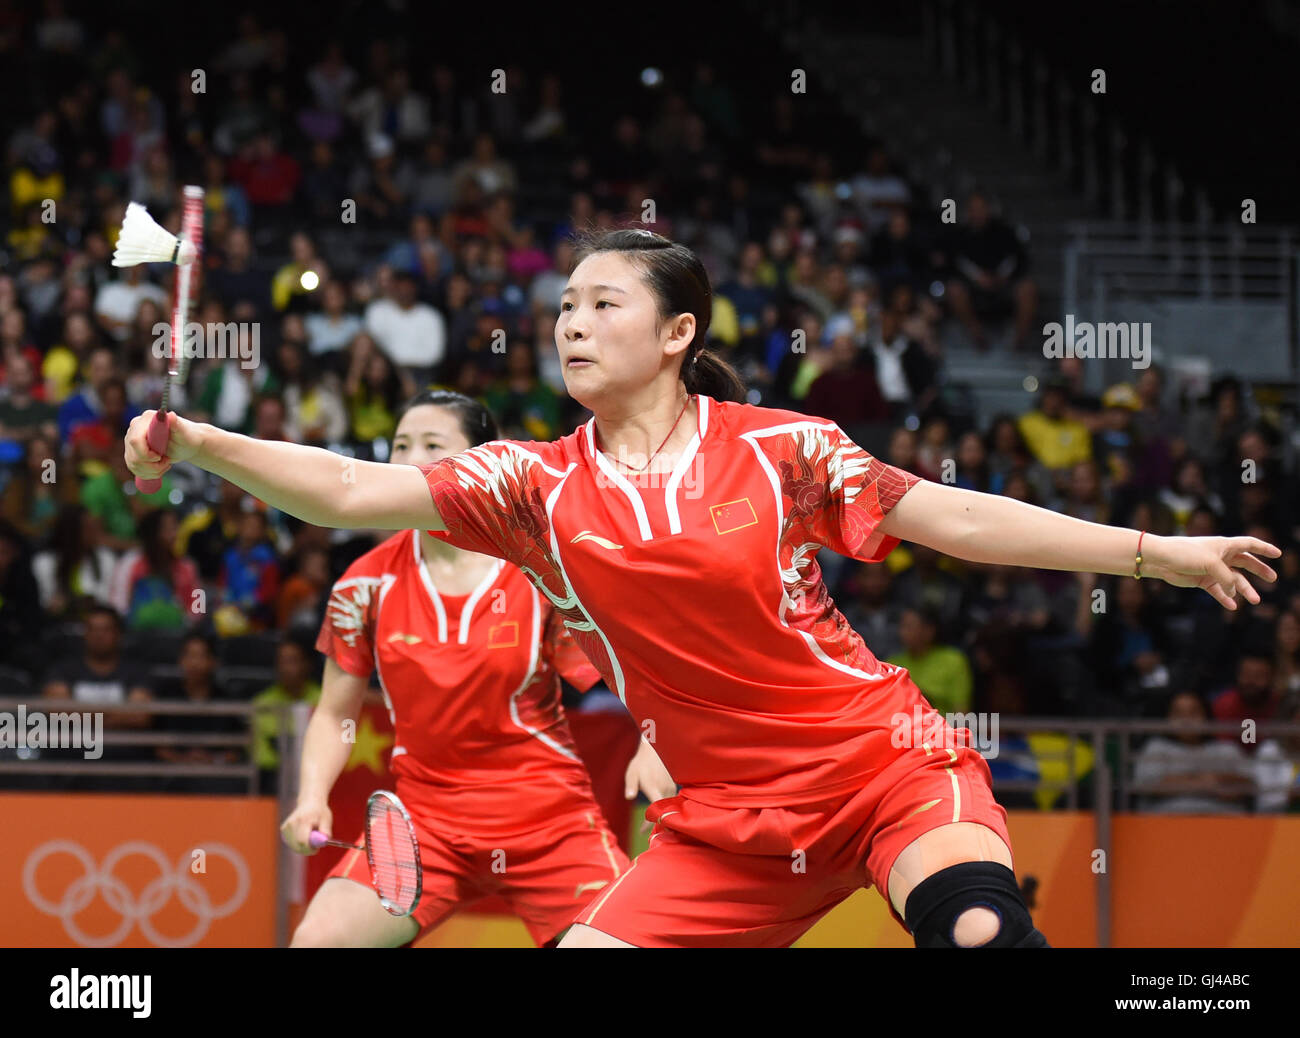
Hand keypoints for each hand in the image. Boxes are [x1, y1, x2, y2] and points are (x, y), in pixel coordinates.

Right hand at [124, 410, 204, 481]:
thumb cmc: (186, 436)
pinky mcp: (132, 451)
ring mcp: (131, 440)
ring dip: (152, 470)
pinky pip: (133, 467)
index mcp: (145, 420)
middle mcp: (134, 429)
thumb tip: (171, 415)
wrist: (185, 444)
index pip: (135, 441)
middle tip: (167, 462)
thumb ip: (176, 424)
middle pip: (133, 456)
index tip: (161, 456)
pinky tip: (159, 468)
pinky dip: (147, 473)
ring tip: (165, 464)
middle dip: (152, 465)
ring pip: (133, 464)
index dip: (147, 454)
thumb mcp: (182, 432)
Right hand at [281, 799, 332, 854]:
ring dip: (303, 846)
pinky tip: (302, 833)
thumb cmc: (320, 812)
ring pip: (294, 845)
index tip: (316, 849)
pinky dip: (297, 843)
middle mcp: (293, 823)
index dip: (309, 849)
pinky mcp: (283, 829)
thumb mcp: (327, 820)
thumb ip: (326, 832)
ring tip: (309, 835)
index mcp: (304, 820)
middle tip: (315, 846)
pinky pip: (291, 843)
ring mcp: (286, 826)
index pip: (303, 841)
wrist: (309, 802)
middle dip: (307, 849)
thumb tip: (324, 842)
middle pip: (297, 845)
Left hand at [625, 739, 676, 834]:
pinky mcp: (674, 787)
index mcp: (653, 788)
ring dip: (661, 817)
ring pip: (668, 808)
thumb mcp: (632, 773)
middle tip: (648, 834)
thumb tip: (629, 797)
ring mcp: (671, 788)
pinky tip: (657, 813)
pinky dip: (664, 809)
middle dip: (657, 824)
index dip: (650, 823)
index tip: (643, 831)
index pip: (656, 809)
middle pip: (663, 812)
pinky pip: (670, 802)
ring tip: (651, 827)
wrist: (654, 750)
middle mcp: (664, 789)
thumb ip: (631, 785)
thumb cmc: (641, 763)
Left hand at [1144, 534, 1280, 609]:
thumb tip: (1234, 590)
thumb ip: (1226, 577)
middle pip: (1245, 563)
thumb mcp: (1211, 564)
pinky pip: (1218, 590)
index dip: (1264, 548)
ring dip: (1244, 589)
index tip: (1278, 554)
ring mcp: (1212, 569)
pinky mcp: (1202, 580)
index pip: (1249, 544)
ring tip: (1255, 600)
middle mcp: (1220, 556)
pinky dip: (1225, 598)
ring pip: (1233, 580)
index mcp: (1224, 545)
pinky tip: (1233, 606)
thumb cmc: (1185, 554)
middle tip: (1273, 579)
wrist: (1161, 560)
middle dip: (1259, 570)